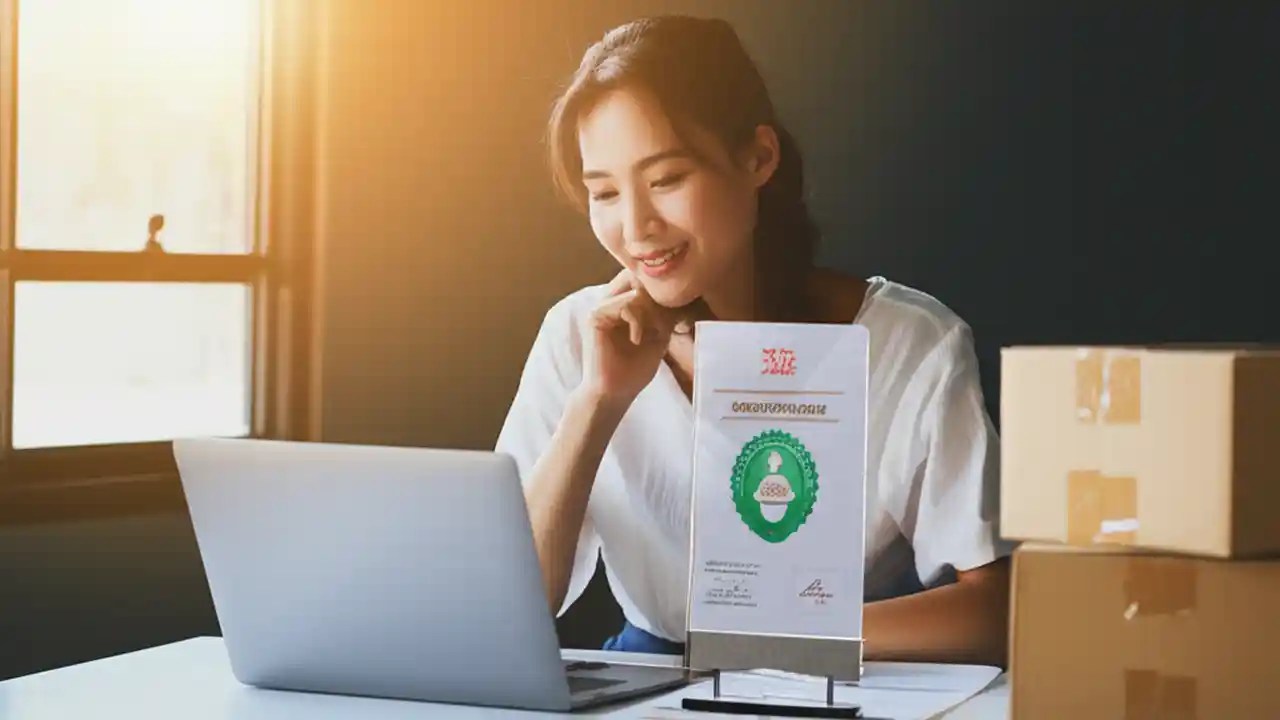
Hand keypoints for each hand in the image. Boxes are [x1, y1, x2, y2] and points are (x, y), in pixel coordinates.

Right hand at [581, 270, 677, 407]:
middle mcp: (611, 298)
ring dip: (651, 312)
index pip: (645, 277)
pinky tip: (636, 339)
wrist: (616, 392)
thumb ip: (665, 311)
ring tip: (652, 332)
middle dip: (658, 298)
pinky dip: (637, 322)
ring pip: (636, 290)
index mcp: (625, 301)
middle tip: (662, 323)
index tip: (673, 315)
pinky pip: (625, 304)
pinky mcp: (595, 316)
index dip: (663, 290)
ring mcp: (601, 305)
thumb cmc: (636, 367)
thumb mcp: (660, 334)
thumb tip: (680, 291)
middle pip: (640, 276)